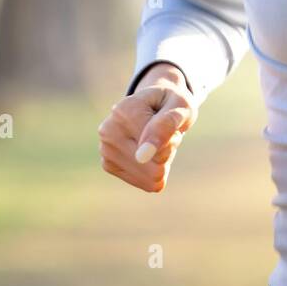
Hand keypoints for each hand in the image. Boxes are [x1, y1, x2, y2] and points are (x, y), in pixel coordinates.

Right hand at [98, 63, 195, 192]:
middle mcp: (108, 130)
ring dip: (162, 161)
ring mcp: (105, 149)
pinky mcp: (108, 165)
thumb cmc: (170, 102)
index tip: (169, 121)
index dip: (173, 140)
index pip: (161, 151)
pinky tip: (147, 151)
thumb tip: (142, 156)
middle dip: (168, 151)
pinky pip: (146, 183)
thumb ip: (165, 126)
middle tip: (164, 131)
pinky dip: (154, 170)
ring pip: (152, 177)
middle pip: (156, 167)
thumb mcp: (180, 106)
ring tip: (156, 139)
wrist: (154, 102)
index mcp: (125, 110)